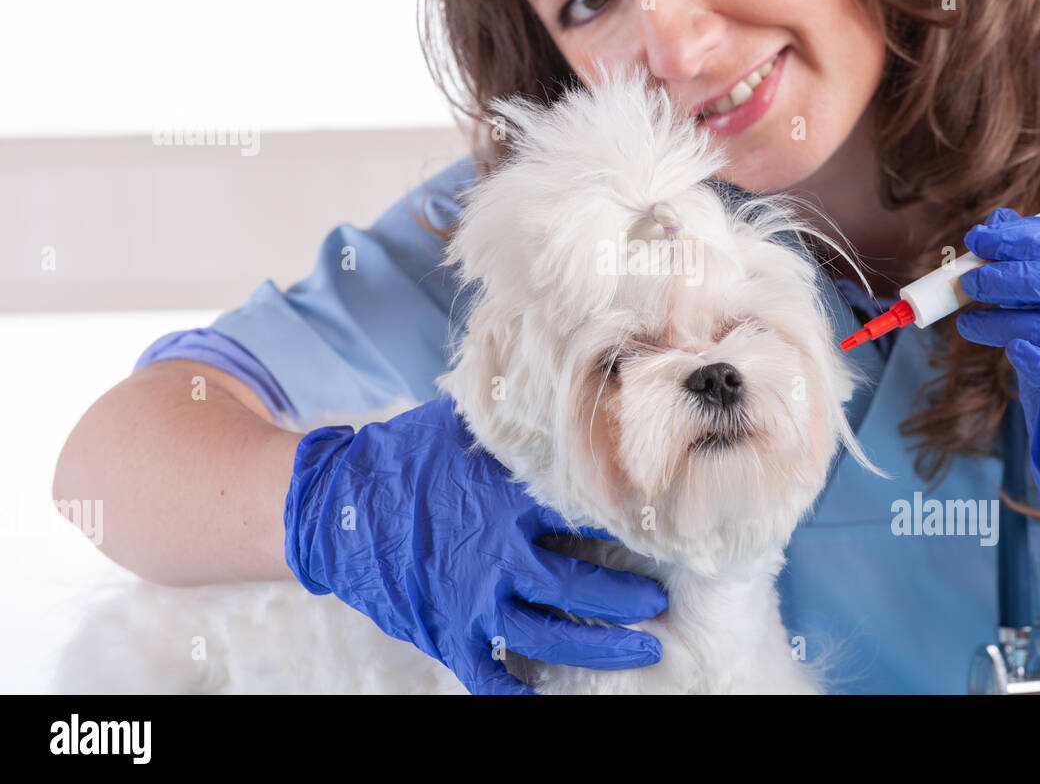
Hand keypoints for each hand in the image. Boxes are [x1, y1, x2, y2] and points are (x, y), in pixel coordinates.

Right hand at [284, 394, 667, 692]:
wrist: (334, 503)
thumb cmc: (404, 455)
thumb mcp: (464, 425)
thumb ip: (518, 422)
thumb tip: (567, 391)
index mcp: (509, 502)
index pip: (586, 517)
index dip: (628, 525)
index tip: (661, 529)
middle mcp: (497, 557)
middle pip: (579, 588)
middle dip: (627, 600)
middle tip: (660, 604)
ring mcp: (472, 602)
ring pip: (549, 636)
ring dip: (600, 646)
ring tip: (643, 647)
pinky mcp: (445, 633)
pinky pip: (488, 674)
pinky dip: (519, 691)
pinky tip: (548, 693)